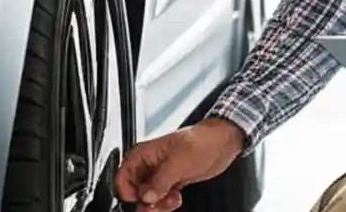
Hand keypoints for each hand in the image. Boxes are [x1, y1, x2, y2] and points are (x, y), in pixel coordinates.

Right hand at [113, 117, 246, 210]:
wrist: (222, 143)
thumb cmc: (201, 141)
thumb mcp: (178, 162)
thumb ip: (159, 181)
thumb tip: (145, 197)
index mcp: (144, 153)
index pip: (123, 176)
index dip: (128, 192)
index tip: (142, 199)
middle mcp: (149, 164)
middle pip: (135, 190)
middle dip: (146, 201)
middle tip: (159, 204)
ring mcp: (161, 174)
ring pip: (148, 196)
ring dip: (158, 204)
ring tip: (171, 200)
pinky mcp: (172, 182)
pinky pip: (161, 198)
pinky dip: (167, 203)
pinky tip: (176, 198)